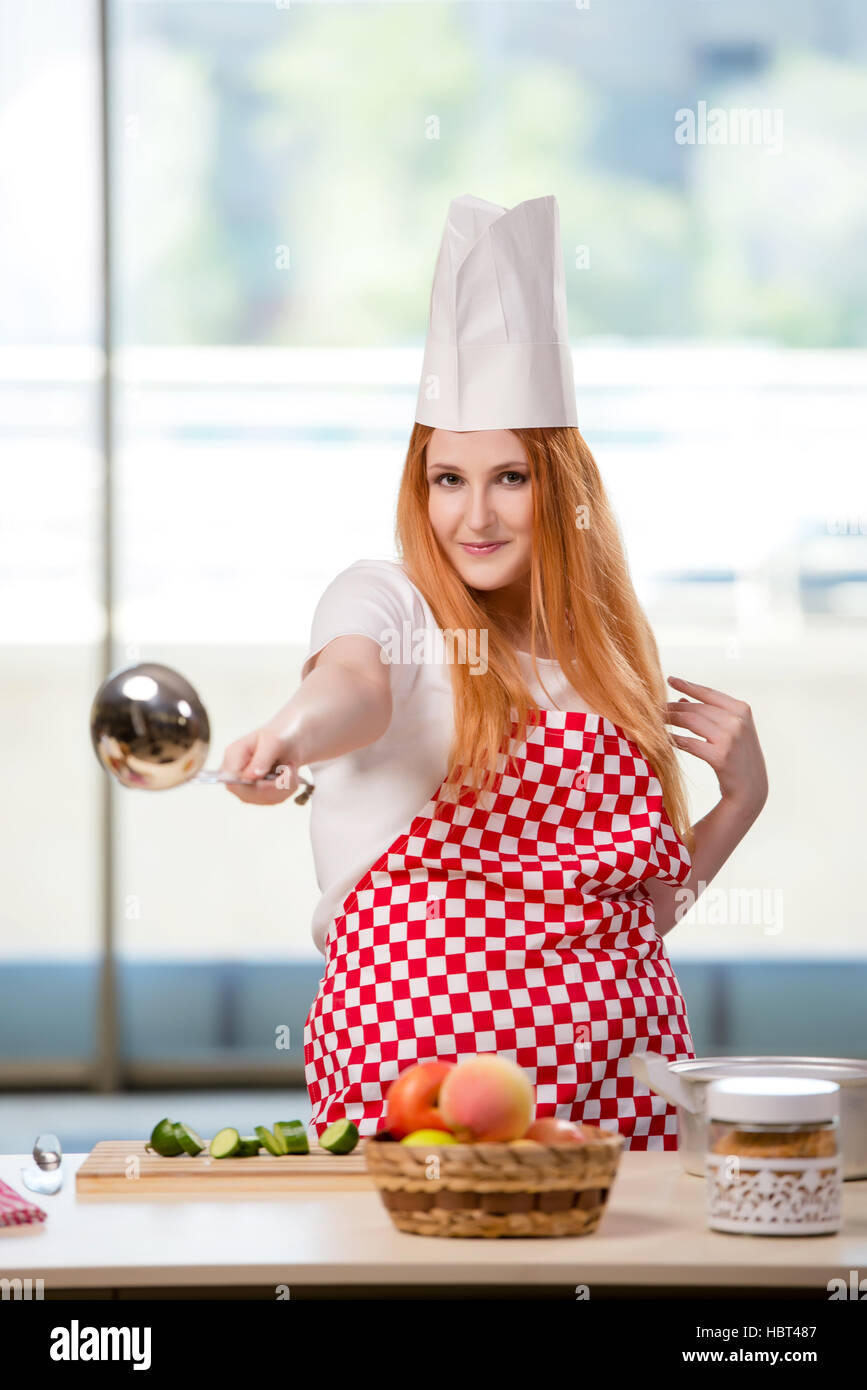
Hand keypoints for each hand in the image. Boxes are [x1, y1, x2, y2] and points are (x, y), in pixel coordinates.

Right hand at [219, 725, 300, 805]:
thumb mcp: (273, 741)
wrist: (291, 740)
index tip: (278, 773)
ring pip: (265, 799)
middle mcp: (235, 775)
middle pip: (248, 795)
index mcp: (233, 757)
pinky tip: (288, 775)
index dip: (254, 784)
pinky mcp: (258, 795)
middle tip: (290, 769)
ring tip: (289, 768)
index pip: (233, 782)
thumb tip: (250, 777)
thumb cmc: (280, 735)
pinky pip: (275, 800)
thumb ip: (262, 758)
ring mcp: (245, 787)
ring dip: (285, 785)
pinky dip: (288, 788)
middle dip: (276, 785)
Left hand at [665, 676, 767, 816]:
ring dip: (671, 720)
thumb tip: (682, 699)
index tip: (670, 679)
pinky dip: (674, 740)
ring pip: (690, 721)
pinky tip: (665, 739)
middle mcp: (737, 720)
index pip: (708, 693)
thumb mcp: (731, 730)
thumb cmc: (739, 757)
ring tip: (656, 720)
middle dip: (673, 707)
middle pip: (696, 707)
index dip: (687, 685)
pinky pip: (690, 743)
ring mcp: (730, 738)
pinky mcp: (720, 756)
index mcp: (741, 709)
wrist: (752, 788)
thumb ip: (710, 713)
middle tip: (656, 708)